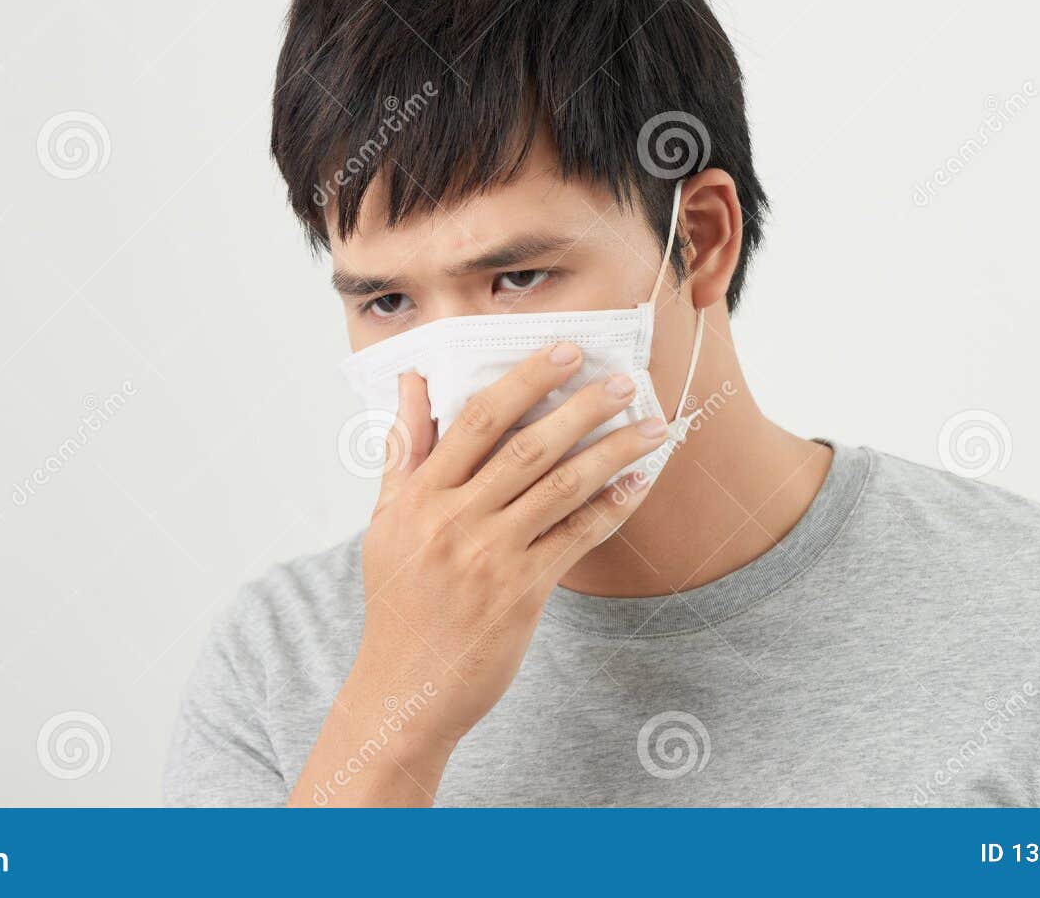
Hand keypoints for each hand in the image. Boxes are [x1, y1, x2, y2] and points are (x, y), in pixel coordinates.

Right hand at [289, 341, 665, 805]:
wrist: (404, 689)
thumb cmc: (397, 602)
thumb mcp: (387, 521)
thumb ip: (404, 449)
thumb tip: (412, 380)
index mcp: (418, 497)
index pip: (476, 421)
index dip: (524, 380)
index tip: (564, 350)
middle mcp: (452, 521)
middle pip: (527, 447)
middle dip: (582, 407)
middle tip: (625, 379)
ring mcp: (489, 557)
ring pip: (561, 487)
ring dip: (613, 451)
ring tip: (653, 426)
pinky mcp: (521, 592)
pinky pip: (576, 537)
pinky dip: (611, 506)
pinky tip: (639, 482)